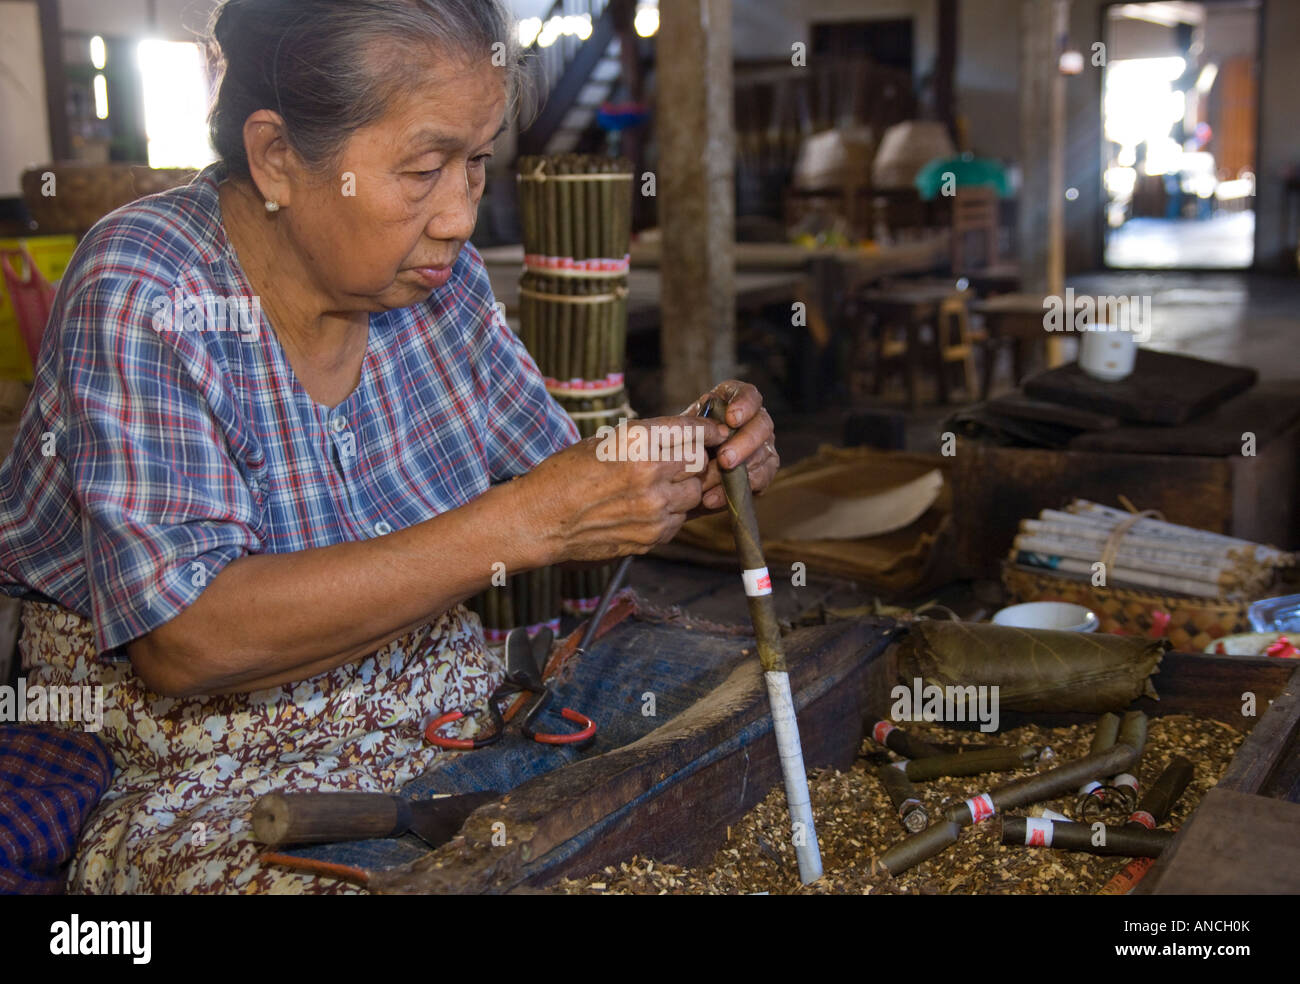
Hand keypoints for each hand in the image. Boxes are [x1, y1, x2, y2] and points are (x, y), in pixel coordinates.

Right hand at [513, 415, 730, 565]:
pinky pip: (679, 521)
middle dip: (696, 460)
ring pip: (694, 494)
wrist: (540, 520)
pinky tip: (648, 508)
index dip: (708, 429)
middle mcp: (650, 474)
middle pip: (699, 463)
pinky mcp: (652, 537)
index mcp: (637, 442)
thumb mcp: (604, 443)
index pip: (691, 431)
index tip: (716, 431)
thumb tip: (682, 437)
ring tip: (661, 487)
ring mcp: (654, 509)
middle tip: (687, 460)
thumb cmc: (565, 475)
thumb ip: (645, 441)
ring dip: (685, 488)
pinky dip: (671, 513)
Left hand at [681, 379, 779, 511]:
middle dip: (744, 443)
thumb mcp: (681, 431)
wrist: (679, 471)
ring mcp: (762, 445)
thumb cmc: (680, 443)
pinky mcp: (763, 470)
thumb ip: (694, 427)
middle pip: (762, 425)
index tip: (732, 419)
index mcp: (734, 401)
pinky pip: (760, 479)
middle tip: (724, 459)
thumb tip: (707, 432)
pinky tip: (712, 499)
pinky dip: (736, 491)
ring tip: (711, 484)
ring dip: (740, 471)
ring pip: (764, 454)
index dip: (745, 405)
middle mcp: (754, 420)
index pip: (750, 395)